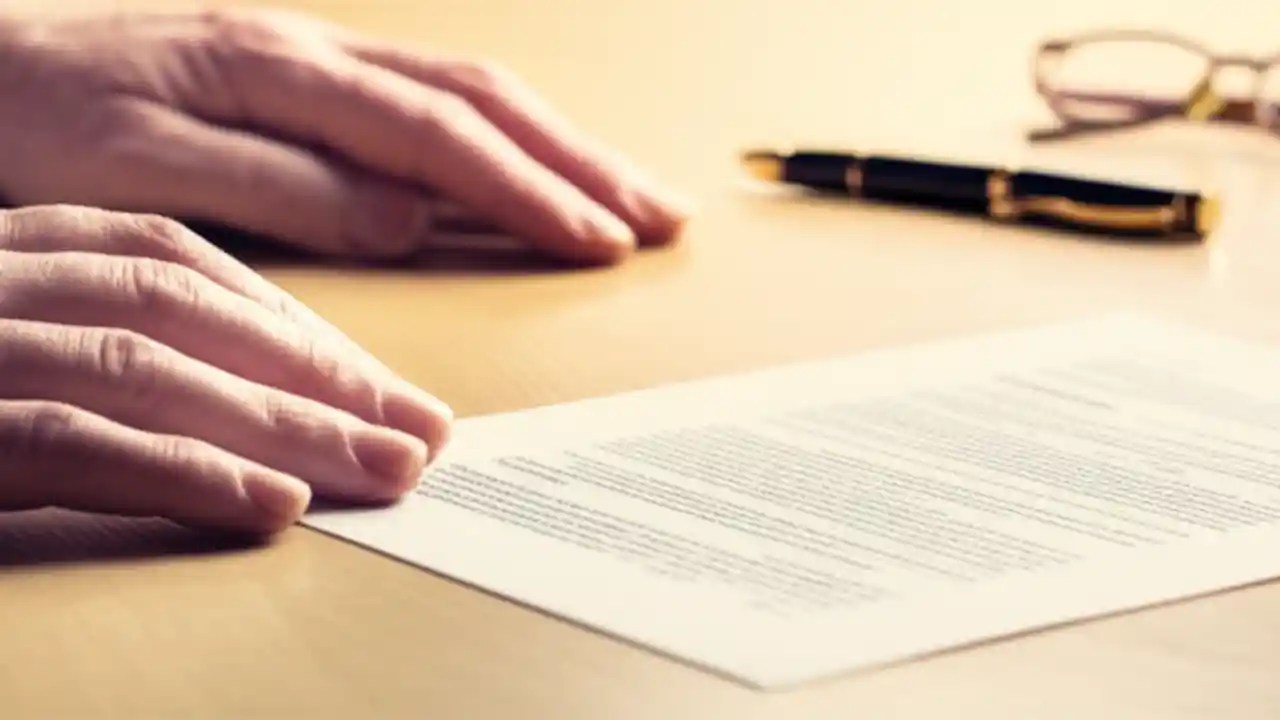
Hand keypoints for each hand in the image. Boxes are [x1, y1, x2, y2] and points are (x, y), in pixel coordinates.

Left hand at [0, 10, 688, 263]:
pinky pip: (424, 106)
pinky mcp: (300, 82)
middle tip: (660, 215)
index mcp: (279, 70)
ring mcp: (311, 61)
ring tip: (625, 194)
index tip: (600, 240)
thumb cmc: (23, 117)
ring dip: (555, 147)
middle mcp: (312, 54)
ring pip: (463, 96)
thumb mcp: (133, 163)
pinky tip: (521, 168)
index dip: (527, 189)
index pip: (437, 133)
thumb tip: (405, 219)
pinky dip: (494, 141)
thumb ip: (276, 186)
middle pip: (479, 101)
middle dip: (578, 162)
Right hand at [0, 205, 453, 533]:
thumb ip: (99, 352)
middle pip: (187, 310)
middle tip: (422, 432)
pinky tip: (276, 502)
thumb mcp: (8, 349)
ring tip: (387, 469)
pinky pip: (67, 440)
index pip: (182, 270)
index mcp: (15, 251)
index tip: (388, 388)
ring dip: (284, 423)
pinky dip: (184, 471)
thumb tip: (250, 401)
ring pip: (149, 368)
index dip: (298, 331)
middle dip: (320, 375)